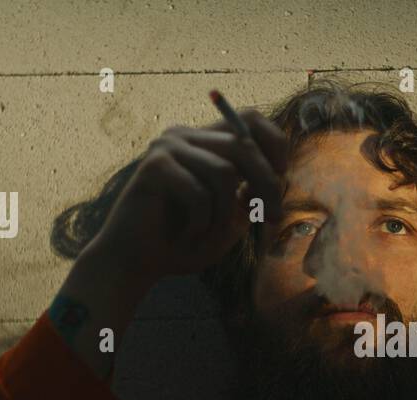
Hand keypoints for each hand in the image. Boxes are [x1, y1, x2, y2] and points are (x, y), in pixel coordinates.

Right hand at [88, 110, 288, 284]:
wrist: (135, 263)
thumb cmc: (185, 242)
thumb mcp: (230, 218)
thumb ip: (251, 193)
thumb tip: (278, 175)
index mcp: (205, 142)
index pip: (250, 119)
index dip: (275, 145)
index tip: (281, 179)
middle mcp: (186, 136)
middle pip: (244, 143)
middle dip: (267, 184)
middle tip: (271, 218)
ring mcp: (167, 148)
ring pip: (225, 171)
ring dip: (227, 214)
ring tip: (213, 235)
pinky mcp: (153, 167)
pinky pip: (199, 193)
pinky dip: (202, 223)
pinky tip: (189, 236)